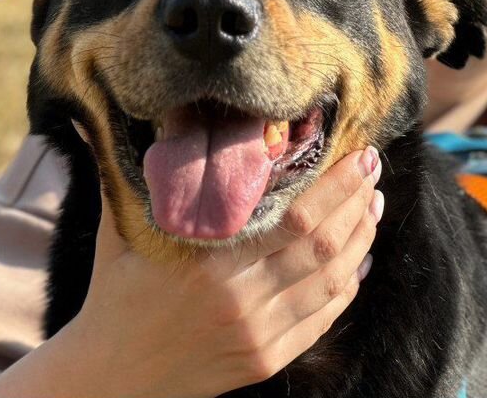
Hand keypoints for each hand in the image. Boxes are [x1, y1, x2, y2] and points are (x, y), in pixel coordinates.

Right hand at [0, 148, 383, 397]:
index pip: (297, 218)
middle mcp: (243, 300)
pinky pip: (322, 319)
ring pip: (333, 282)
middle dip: (357, 202)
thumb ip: (125, 172)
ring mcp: (259, 335)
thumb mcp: (118, 230)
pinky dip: (347, 286)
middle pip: (325, 246)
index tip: (358, 155)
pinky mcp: (267, 359)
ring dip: (361, 240)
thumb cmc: (115, 293)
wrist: (113, 375)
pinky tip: (358, 260)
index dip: (337, 185)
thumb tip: (113, 114)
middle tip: (373, 170)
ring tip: (372, 206)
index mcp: (210, 263)